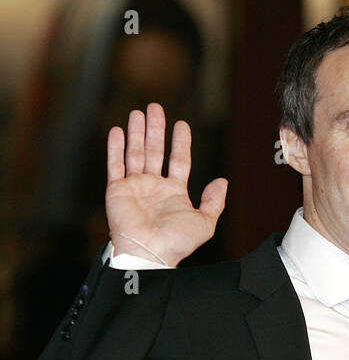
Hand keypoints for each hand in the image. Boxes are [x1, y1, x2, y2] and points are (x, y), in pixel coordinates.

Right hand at [106, 102, 226, 266]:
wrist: (149, 252)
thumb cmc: (176, 242)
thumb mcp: (205, 223)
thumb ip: (214, 202)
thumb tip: (223, 181)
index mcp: (174, 192)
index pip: (178, 160)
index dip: (180, 142)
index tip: (182, 124)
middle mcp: (154, 187)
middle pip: (155, 151)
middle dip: (156, 129)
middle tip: (155, 107)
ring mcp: (135, 187)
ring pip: (135, 153)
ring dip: (137, 132)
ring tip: (138, 112)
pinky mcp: (117, 190)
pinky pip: (115, 164)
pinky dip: (115, 147)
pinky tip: (118, 130)